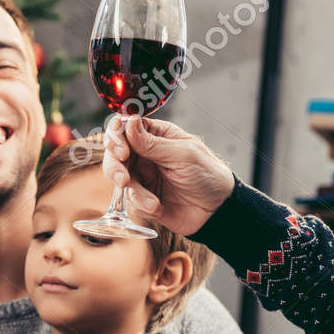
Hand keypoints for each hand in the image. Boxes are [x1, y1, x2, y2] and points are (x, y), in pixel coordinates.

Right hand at [102, 114, 235, 236]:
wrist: (218, 212)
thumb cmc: (208, 175)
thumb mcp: (182, 155)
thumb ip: (152, 143)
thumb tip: (128, 122)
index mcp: (157, 135)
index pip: (126, 127)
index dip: (117, 136)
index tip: (122, 150)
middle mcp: (146, 153)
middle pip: (115, 152)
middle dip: (115, 165)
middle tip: (123, 178)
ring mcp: (144, 175)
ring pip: (118, 176)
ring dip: (131, 190)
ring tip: (151, 202)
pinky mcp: (143, 197)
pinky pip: (130, 198)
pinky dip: (142, 203)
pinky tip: (158, 207)